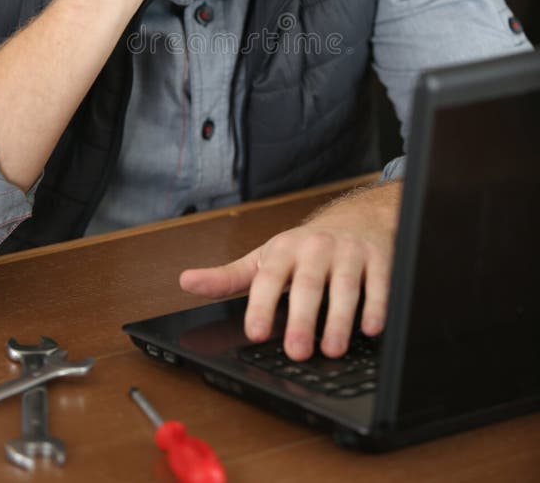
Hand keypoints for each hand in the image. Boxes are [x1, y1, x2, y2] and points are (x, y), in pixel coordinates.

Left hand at [179, 181, 401, 360]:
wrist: (358, 216)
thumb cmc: (306, 246)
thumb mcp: (264, 257)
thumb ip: (228, 276)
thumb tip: (187, 282)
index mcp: (284, 249)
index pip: (268, 276)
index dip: (261, 304)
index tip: (254, 332)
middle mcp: (316, 248)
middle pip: (308, 283)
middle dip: (302, 317)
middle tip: (296, 351)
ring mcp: (349, 251)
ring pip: (345, 285)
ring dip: (340, 318)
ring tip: (332, 349)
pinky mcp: (380, 258)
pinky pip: (380, 283)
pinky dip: (377, 305)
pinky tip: (371, 328)